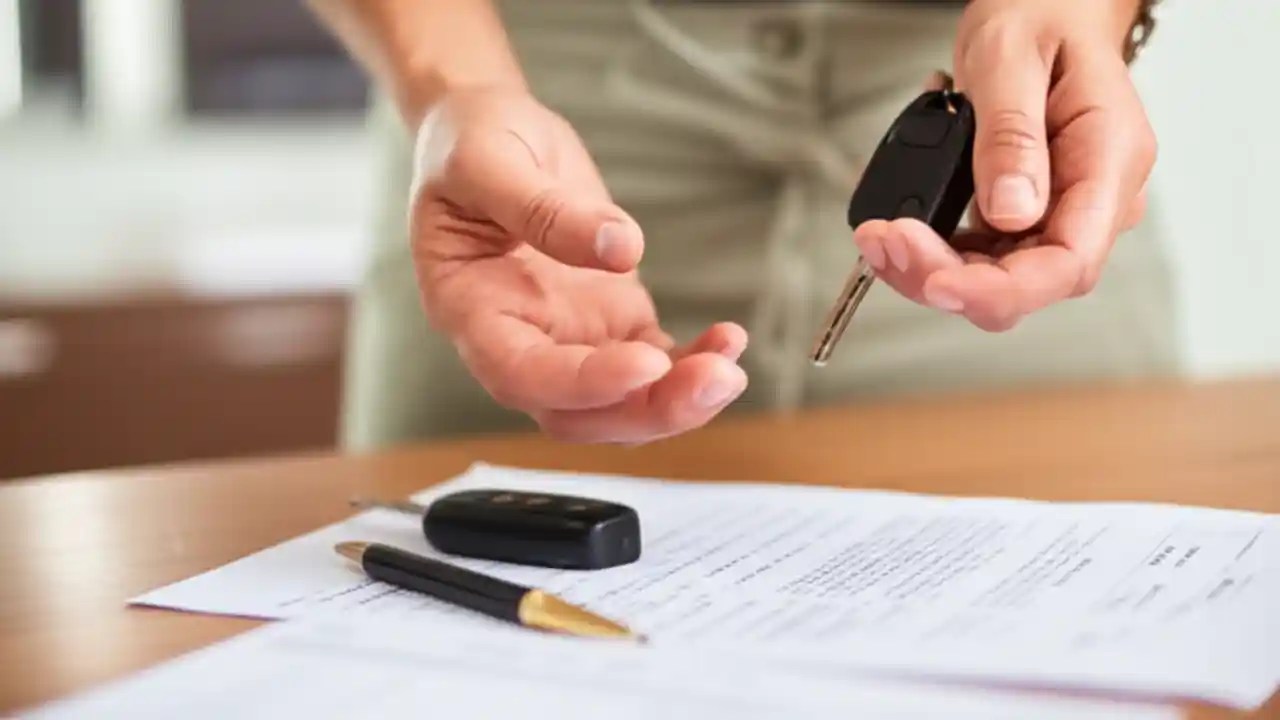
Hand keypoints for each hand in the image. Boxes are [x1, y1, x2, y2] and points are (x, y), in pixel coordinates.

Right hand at [410, 88, 747, 443]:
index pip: (521, 374)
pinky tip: (730, 340)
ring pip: (620, 405)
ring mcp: (567, 337)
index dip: (584, 383)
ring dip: (677, 402)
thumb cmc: (470, 144)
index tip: (649, 363)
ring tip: (731, 368)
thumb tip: (623, 249)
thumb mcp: (487, 159)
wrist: (486, 131)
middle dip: (646, 410)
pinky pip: (654, 367)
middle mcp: (517, 341)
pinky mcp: (610, 322)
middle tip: (715, 380)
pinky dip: (692, 365)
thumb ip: (542, 207)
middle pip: (576, 414)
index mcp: (469, 310)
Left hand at [854, 0, 1154, 330]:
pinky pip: (981, 257)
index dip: (1002, 288)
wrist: (1048, 6)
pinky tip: (898, 233)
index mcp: (1108, 160)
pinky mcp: (1025, 215)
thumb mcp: (1012, 57)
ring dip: (930, 271)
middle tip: (884, 243)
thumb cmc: (1043, 17)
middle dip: (948, 279)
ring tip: (879, 236)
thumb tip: (1011, 212)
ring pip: (997, 279)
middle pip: (1028, 282)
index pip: (1070, 261)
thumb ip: (1012, 136)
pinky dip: (934, 254)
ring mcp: (1059, 211)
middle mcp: (1092, 199)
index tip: (937, 282)